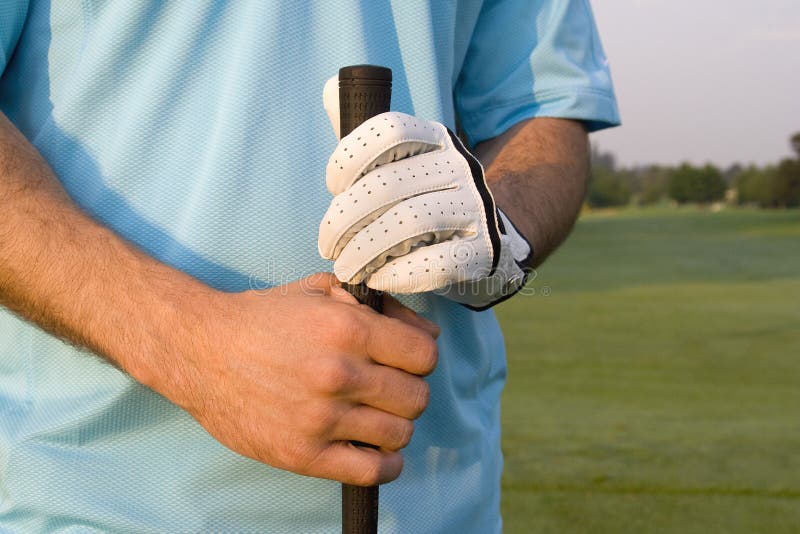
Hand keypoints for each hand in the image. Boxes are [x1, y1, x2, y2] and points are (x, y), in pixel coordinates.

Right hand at [162, 273, 438, 485]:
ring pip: (399, 434)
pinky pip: (373, 471)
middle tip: (387, 389)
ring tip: (374, 416)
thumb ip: (377, 305)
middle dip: (409, 391)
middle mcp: (339, 373)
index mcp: (348, 328)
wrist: (200, 350)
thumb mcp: (320, 291)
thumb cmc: (263, 318)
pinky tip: (375, 449)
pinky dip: (386, 464)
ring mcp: (322, 418)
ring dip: (395, 426)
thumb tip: (429, 334)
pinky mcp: (304, 455)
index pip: (425, 356)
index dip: (419, 358)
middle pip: (417, 398)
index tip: (404, 361)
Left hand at [319, 80, 532, 309]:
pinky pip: (435, 262)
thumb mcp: (404, 163)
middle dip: (344, 218)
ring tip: (347, 268)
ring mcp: (474, 209)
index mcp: (434, 139)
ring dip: (365, 249)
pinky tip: (378, 279)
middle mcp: (458, 167)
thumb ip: (369, 138)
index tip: (334, 187)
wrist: (488, 238)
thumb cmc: (428, 199)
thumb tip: (330, 90)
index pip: (389, 130)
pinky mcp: (481, 251)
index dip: (350, 155)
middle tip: (328, 245)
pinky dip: (397, 274)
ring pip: (408, 222)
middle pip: (387, 184)